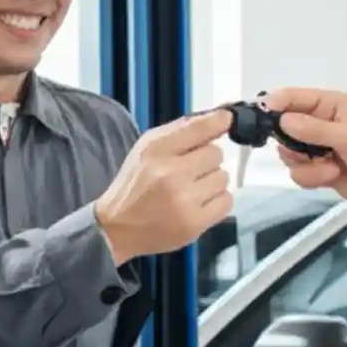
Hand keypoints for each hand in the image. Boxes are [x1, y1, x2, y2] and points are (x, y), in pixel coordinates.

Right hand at [95, 111, 233, 264]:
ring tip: (191, 190)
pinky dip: (217, 202)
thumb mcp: (147, 150)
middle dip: (206, 161)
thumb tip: (223, 117)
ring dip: (212, 182)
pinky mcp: (195, 223)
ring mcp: (184, 200)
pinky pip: (227, 201)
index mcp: (155, 151)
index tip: (227, 119)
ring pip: (224, 178)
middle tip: (188, 172)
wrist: (118, 229)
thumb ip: (182, 131)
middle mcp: (170, 174)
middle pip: (216, 154)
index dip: (218, 122)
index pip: (198, 128)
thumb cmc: (136, 185)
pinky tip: (198, 204)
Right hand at [259, 88, 346, 211]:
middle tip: (304, 151)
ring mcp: (320, 148)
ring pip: (289, 154)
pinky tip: (332, 177)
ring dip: (306, 164)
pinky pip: (299, 173)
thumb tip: (283, 121)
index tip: (261, 114)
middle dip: (291, 143)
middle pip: (285, 128)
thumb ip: (314, 130)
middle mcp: (322, 123)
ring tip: (329, 167)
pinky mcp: (320, 170)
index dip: (276, 104)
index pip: (295, 97)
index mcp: (332, 105)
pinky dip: (312, 177)